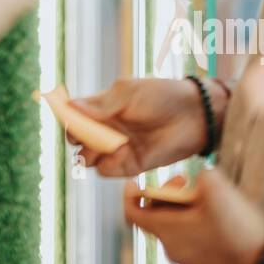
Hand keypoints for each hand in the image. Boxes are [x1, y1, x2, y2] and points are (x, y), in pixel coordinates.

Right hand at [65, 76, 228, 176]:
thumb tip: (70, 107)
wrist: (195, 115)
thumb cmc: (162, 96)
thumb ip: (100, 104)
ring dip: (89, 154)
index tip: (68, 118)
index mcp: (105, 106)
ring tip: (104, 144)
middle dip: (76, 139)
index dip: (68, 118)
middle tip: (85, 134)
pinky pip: (107, 170)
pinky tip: (120, 154)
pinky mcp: (131, 164)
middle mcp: (109, 127)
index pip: (76, 115)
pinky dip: (107, 165)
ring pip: (89, 157)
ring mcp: (119, 146)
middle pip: (78, 139)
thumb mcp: (128, 93)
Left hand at [123, 168, 263, 263]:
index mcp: (166, 231)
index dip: (130, 193)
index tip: (137, 181)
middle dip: (166, 193)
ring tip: (205, 194)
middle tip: (184, 181)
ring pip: (174, 225)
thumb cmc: (237, 230)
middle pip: (155, 215)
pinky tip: (217, 213)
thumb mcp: (218, 189)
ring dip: (182, 206)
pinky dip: (194, 221)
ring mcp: (188, 259)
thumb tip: (200, 176)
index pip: (132, 212)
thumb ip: (202, 174)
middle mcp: (171, 248)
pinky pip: (189, 236)